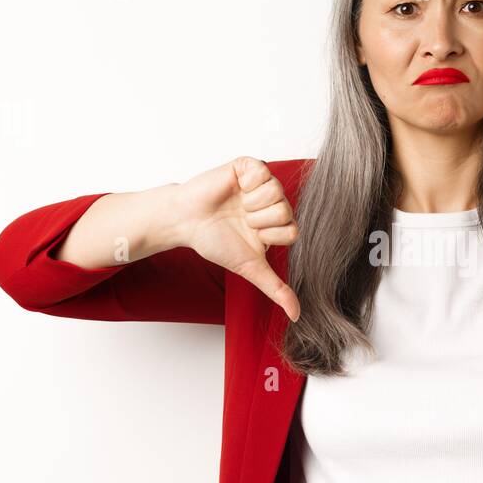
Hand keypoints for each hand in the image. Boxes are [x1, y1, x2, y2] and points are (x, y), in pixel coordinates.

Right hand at [172, 156, 300, 321]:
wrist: (186, 221)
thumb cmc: (215, 241)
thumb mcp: (250, 268)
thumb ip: (276, 288)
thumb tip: (296, 316)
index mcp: (277, 224)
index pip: (292, 232)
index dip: (268, 236)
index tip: (249, 235)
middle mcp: (274, 203)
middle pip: (285, 212)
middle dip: (258, 221)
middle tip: (240, 219)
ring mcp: (263, 183)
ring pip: (276, 193)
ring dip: (250, 204)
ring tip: (236, 205)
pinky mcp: (250, 166)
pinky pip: (263, 172)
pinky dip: (246, 184)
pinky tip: (235, 188)